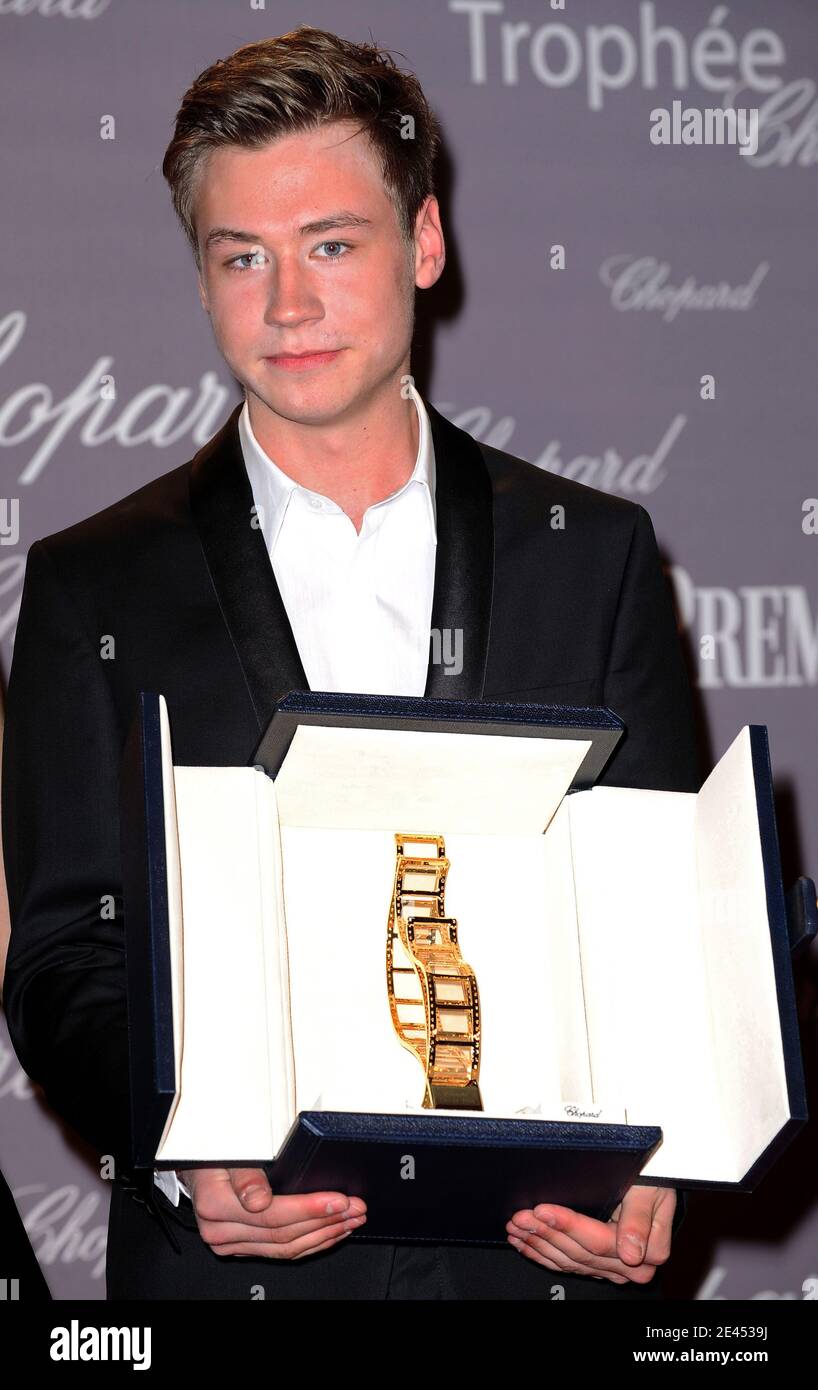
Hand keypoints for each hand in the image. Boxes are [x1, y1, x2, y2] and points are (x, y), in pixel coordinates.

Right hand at [177, 1167, 366, 1259]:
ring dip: (323, 1235)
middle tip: (356, 1209)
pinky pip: (280, 1252)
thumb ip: (245, 1175)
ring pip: (285, 1249)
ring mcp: (230, 1243)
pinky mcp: (242, 1247)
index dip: (309, 1209)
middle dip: (325, 1222)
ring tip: (351, 1221)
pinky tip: (330, 1233)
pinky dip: (310, 1243)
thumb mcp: (228, 1149)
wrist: (198, 1166)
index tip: (339, 1200)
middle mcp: (220, 1230)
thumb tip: (259, 1200)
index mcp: (215, 1204)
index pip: (272, 1215)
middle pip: (283, 1234)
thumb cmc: (215, 1152)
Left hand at [506, 1184, 675, 1283]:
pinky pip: (567, 1264)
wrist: (654, 1189)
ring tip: (516, 1227)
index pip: (598, 1241)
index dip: (568, 1226)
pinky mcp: (598, 1265)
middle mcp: (630, 1265)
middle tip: (520, 1217)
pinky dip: (543, 1254)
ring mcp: (612, 1268)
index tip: (543, 1210)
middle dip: (545, 1233)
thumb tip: (632, 1252)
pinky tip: (525, 1244)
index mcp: (647, 1250)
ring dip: (538, 1244)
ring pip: (569, 1260)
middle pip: (580, 1252)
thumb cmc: (652, 1183)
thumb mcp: (650, 1190)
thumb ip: (639, 1220)